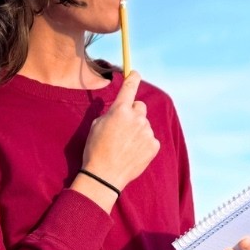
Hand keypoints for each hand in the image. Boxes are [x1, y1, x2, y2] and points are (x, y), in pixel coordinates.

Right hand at [80, 71, 159, 190]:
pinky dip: (144, 143)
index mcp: (120, 110)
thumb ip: (109, 113)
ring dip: (138, 130)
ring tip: (125, 145)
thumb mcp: (95, 125)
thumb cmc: (95, 150)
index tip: (135, 73)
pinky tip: (133, 152)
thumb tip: (117, 109)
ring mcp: (147, 132)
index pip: (130, 87)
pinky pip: (150, 138)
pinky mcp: (154, 145)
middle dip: (133, 113)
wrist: (104, 176)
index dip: (133, 78)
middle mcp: (136, 118)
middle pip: (140, 106)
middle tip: (123, 127)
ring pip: (145, 124)